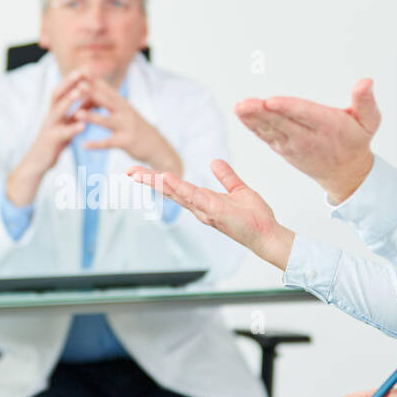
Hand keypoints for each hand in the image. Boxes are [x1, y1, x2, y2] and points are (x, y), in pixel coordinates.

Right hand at [5, 72, 88, 205]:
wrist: (37, 164)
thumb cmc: (54, 143)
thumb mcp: (66, 126)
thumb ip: (76, 114)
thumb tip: (92, 102)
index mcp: (55, 111)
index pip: (63, 90)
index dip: (74, 78)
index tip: (86, 67)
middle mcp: (50, 116)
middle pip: (57, 93)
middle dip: (69, 81)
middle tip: (82, 71)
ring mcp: (49, 127)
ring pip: (57, 110)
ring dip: (69, 99)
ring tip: (81, 91)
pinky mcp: (50, 141)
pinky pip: (61, 133)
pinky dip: (72, 129)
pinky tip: (83, 126)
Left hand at [75, 76, 181, 175]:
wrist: (157, 145)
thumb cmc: (136, 128)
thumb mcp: (126, 112)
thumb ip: (111, 103)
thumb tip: (96, 91)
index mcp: (123, 104)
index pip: (107, 89)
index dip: (94, 80)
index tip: (80, 71)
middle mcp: (125, 112)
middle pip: (106, 100)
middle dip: (92, 92)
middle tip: (77, 84)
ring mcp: (126, 127)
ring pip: (106, 121)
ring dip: (91, 117)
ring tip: (77, 114)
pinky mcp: (126, 142)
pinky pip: (108, 143)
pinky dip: (95, 144)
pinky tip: (83, 145)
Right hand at [127, 159, 295, 268]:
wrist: (268, 234)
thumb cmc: (255, 218)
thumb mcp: (238, 190)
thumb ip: (226, 177)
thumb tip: (215, 162)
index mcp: (203, 200)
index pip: (176, 187)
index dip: (158, 179)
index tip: (141, 171)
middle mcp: (199, 207)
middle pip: (169, 191)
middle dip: (149, 181)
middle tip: (128, 171)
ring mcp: (204, 209)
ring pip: (176, 193)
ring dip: (157, 183)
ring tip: (139, 173)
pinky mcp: (213, 210)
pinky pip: (193, 196)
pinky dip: (178, 187)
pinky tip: (165, 178)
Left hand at [234, 78, 379, 203]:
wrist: (346, 173)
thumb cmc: (355, 141)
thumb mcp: (369, 122)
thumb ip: (365, 102)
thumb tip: (366, 82)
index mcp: (328, 127)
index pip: (305, 115)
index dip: (287, 108)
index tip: (271, 101)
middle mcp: (307, 137)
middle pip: (282, 123)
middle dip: (262, 113)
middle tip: (244, 104)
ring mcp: (292, 144)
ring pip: (270, 130)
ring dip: (252, 119)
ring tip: (239, 107)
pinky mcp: (282, 147)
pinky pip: (265, 136)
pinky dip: (252, 126)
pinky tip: (241, 114)